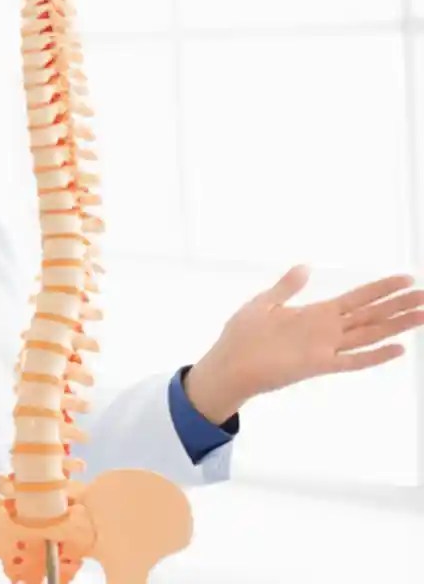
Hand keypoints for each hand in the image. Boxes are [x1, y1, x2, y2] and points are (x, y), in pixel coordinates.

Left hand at [185, 265, 423, 423]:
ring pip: (369, 334)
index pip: (357, 299)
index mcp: (316, 314)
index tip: (407, 279)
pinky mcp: (317, 365)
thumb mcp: (264, 303)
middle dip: (399, 304)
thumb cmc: (242, 336)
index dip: (381, 289)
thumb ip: (287, 287)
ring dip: (396, 325)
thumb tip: (305, 267)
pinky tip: (398, 349)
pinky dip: (374, 356)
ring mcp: (325, 348)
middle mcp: (326, 330)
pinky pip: (351, 361)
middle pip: (371, 315)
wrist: (227, 365)